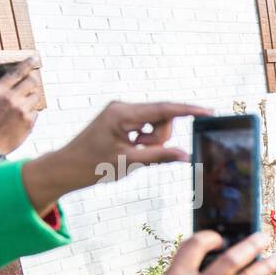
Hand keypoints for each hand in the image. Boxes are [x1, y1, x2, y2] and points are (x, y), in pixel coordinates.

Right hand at [0, 57, 39, 153]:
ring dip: (31, 99)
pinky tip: (20, 120)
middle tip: (34, 79)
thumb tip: (8, 84)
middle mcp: (11, 97)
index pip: (17, 72)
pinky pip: (35, 112)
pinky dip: (30, 114)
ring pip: (35, 97)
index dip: (28, 64)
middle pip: (31, 82)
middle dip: (34, 80)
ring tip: (20, 107)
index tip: (35, 58)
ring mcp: (21, 110)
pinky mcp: (29, 122)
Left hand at [21, 100, 211, 214]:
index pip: (163, 110)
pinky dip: (146, 140)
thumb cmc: (93, 166)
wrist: (67, 167)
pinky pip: (146, 126)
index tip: (208, 111)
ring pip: (156, 123)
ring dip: (153, 141)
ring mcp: (122, 111)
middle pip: (162, 117)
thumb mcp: (129, 163)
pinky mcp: (122, 118)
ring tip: (134, 153)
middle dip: (161, 138)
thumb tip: (186, 155)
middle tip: (142, 153)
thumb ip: (160, 157)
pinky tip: (131, 148)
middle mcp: (122, 107)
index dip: (188, 111)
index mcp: (122, 114)